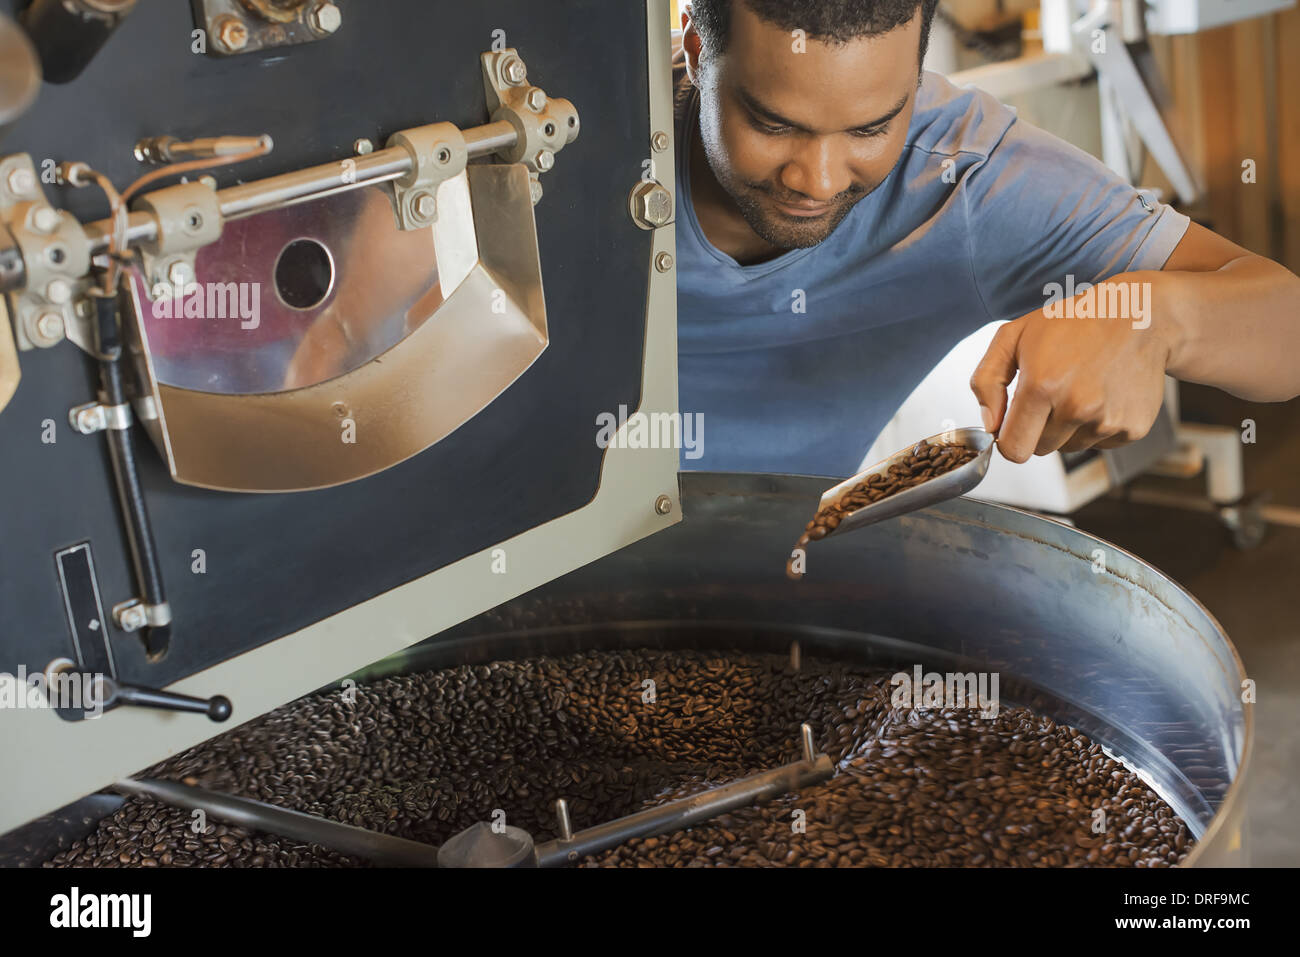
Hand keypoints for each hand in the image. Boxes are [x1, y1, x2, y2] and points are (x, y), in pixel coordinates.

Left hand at [969, 273, 1175, 462]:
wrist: (1141, 315)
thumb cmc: (1074, 322)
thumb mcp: (1014, 336)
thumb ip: (986, 382)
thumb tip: (990, 425)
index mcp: (1043, 386)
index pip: (1013, 449)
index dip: (1009, 439)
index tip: (1014, 424)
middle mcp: (1078, 407)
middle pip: (1040, 450)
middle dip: (1038, 429)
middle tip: (1052, 393)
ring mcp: (1108, 420)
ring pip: (1070, 448)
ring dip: (1068, 427)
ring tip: (1081, 388)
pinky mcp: (1133, 427)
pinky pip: (1100, 444)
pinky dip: (1097, 426)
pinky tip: (1103, 393)